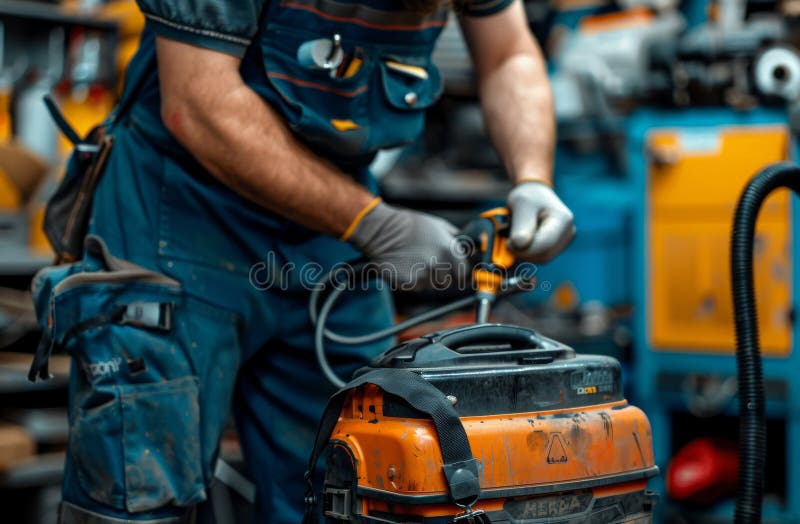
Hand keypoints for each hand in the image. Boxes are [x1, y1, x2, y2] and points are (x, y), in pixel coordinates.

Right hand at [346, 201, 469, 289]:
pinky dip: (413, 280)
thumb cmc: (411, 226)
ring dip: (427, 277)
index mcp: (450, 251)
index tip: (456, 271)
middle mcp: (439, 265)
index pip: (465, 273)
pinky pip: (417, 287)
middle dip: (442, 275)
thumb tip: (471, 250)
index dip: (460, 272)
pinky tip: (406, 266)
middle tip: (429, 262)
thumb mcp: (440, 226)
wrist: (382, 231)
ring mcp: (424, 276)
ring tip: (415, 261)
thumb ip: (458, 241)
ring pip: (432, 285)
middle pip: (449, 282)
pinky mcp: (409, 283)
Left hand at [507, 181, 574, 262]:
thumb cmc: (528, 196)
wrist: (535, 195)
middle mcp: (568, 233)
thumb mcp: (521, 204)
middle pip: (544, 256)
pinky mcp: (557, 247)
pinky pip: (539, 257)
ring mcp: (564, 241)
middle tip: (508, 240)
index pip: (544, 247)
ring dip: (523, 252)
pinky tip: (522, 239)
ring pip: (541, 258)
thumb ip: (521, 224)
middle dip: (522, 252)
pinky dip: (526, 252)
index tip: (507, 242)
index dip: (523, 250)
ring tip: (515, 235)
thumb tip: (519, 245)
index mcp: (563, 220)